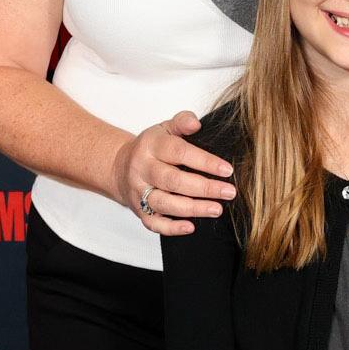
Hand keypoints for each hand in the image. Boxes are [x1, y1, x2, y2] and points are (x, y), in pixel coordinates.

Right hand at [111, 110, 237, 235]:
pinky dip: (172, 228)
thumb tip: (196, 123)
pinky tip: (191, 227)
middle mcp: (142, 169)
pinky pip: (153, 223)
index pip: (179, 152)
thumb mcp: (164, 128)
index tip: (226, 170)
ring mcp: (139, 192)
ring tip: (217, 209)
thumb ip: (182, 122)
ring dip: (193, 208)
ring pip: (165, 203)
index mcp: (151, 146)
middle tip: (228, 192)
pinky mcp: (139, 211)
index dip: (204, 161)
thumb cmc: (151, 148)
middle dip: (204, 188)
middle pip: (173, 181)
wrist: (120, 167)